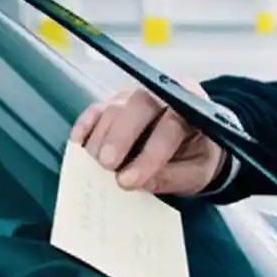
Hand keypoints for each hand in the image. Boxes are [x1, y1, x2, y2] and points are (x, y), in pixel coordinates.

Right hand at [70, 81, 226, 194]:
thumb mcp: (196, 173)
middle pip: (138, 106)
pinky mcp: (116, 104)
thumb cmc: (197, 157)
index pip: (170, 124)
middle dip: (120, 137)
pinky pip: (97, 109)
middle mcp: (163, 94)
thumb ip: (172, 177)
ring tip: (96, 165)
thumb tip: (140, 183)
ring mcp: (137, 96)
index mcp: (193, 106)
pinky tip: (79, 143)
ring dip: (102, 137)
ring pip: (115, 108)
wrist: (196, 144)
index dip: (150, 154)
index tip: (129, 180)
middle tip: (107, 166)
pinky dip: (86, 124)